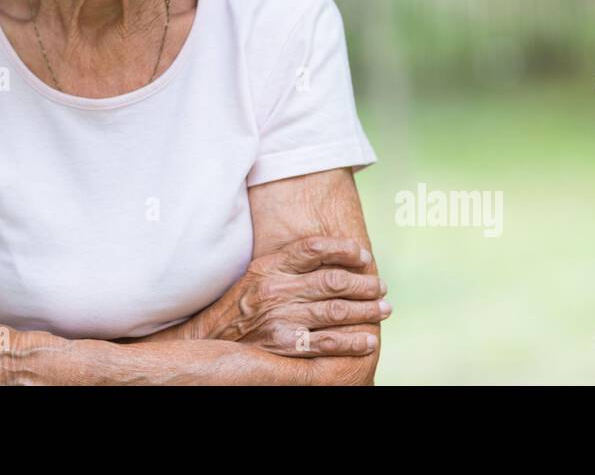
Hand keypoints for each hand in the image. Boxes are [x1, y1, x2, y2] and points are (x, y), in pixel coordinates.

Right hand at [205, 235, 389, 357]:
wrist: (210, 340)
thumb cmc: (239, 306)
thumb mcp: (257, 275)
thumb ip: (288, 265)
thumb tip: (330, 258)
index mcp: (270, 266)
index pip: (314, 248)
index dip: (344, 249)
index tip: (364, 257)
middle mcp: (276, 290)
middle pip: (332, 281)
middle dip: (364, 284)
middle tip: (382, 287)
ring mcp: (281, 318)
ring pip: (335, 311)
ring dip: (366, 311)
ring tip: (384, 310)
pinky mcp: (286, 345)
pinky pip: (327, 342)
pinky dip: (352, 341)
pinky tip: (368, 341)